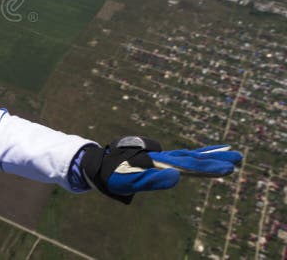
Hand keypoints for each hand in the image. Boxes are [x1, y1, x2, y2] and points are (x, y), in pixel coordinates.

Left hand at [79, 136, 242, 203]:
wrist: (97, 165)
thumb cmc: (112, 175)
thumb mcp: (128, 180)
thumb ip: (152, 180)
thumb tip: (177, 178)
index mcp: (158, 161)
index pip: (188, 163)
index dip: (208, 165)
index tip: (228, 167)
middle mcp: (161, 157)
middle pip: (192, 157)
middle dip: (215, 158)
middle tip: (238, 156)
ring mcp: (158, 158)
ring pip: (187, 156)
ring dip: (207, 156)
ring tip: (227, 154)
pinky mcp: (155, 162)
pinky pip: (177, 159)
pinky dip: (192, 158)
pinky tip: (200, 158)